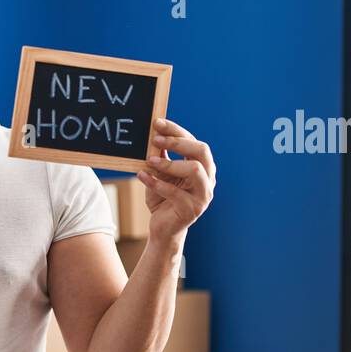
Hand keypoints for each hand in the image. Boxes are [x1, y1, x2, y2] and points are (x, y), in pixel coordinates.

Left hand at [136, 117, 214, 243]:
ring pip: (195, 170)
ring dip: (170, 163)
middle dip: (178, 142)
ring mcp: (203, 195)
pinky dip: (157, 183)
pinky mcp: (192, 210)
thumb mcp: (159, 173)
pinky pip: (176, 193)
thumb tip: (154, 134)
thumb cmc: (162, 198)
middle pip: (202, 151)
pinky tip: (142, 176)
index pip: (194, 142)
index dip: (176, 131)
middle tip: (155, 139)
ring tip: (150, 161)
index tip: (157, 123)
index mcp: (202, 166)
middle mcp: (208, 179)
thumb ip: (160, 157)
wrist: (162, 229)